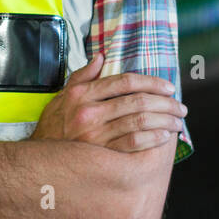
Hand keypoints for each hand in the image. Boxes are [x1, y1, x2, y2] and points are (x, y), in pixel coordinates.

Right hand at [29, 51, 186, 152]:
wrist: (38, 161)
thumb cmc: (53, 128)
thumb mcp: (62, 97)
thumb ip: (82, 76)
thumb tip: (101, 57)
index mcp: (82, 94)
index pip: (125, 81)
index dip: (151, 82)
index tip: (168, 87)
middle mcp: (89, 112)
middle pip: (138, 101)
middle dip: (166, 103)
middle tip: (180, 107)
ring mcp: (95, 135)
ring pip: (140, 121)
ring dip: (165, 121)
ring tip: (177, 122)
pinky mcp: (101, 155)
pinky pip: (134, 144)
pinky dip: (153, 139)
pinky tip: (164, 137)